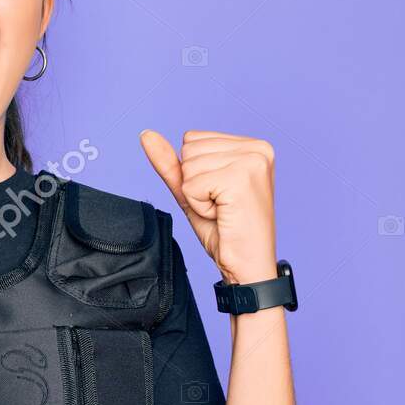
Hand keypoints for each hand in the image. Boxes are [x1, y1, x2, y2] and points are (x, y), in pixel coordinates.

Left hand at [140, 129, 277, 284]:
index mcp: (253, 146)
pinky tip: (222, 216)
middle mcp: (258, 148)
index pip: (192, 139)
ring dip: (198, 196)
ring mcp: (252, 162)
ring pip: (189, 166)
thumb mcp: (193, 191)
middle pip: (189, 149)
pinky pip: (191, 185)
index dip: (195, 173)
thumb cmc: (226, 232)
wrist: (247, 268)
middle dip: (195, 183)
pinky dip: (199, 206)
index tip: (220, 195)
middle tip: (221, 207)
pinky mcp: (240, 179)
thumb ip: (171, 162)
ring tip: (223, 212)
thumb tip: (147, 135)